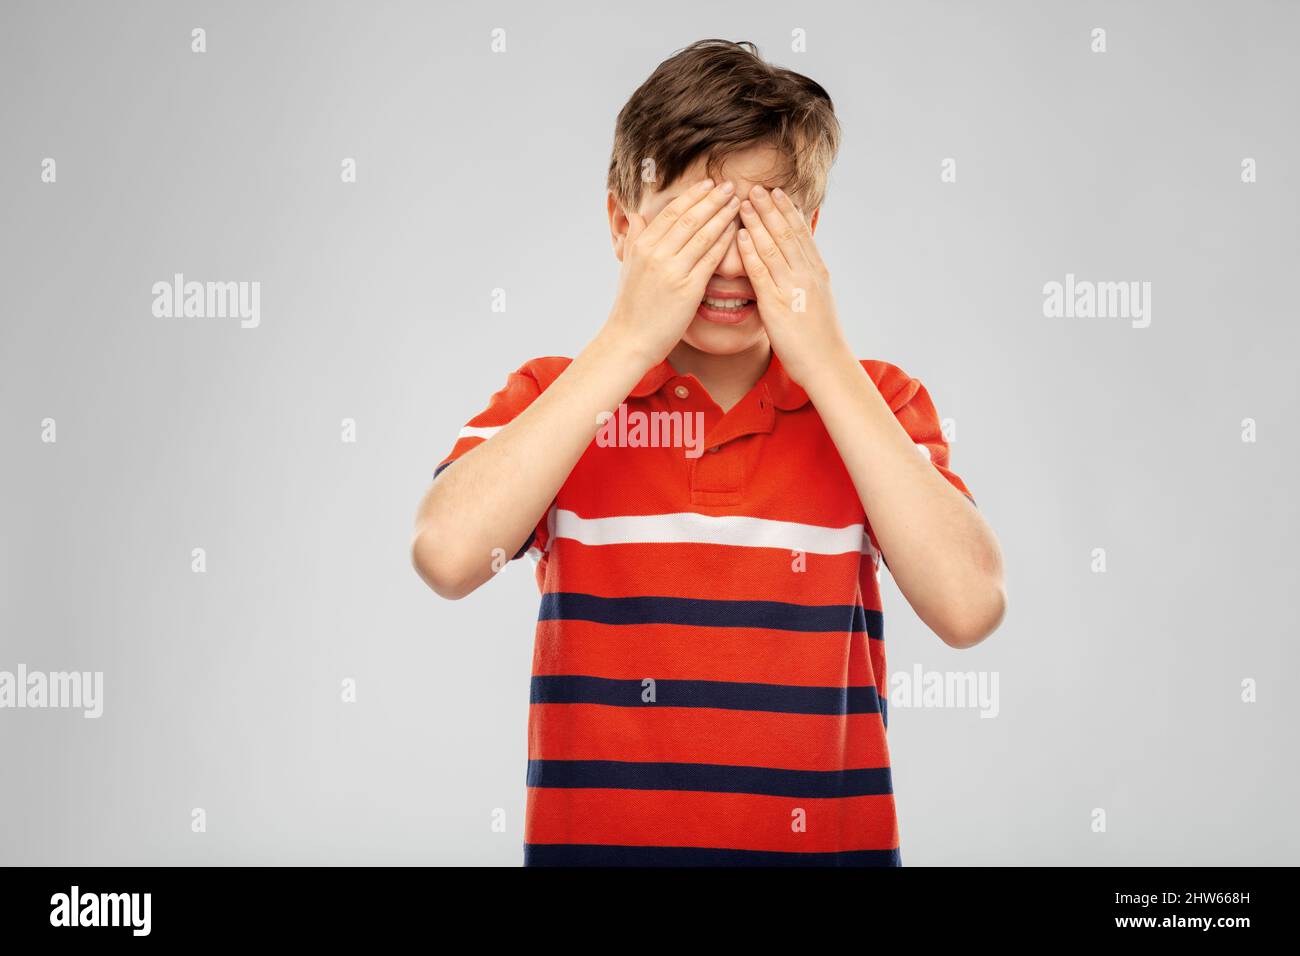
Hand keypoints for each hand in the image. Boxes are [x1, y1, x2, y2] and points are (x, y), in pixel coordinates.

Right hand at [603, 178, 740, 367]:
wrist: (630, 339)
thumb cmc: (631, 305)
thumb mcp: (628, 267)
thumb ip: (634, 239)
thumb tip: (635, 215)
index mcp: (642, 245)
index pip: (672, 212)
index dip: (693, 195)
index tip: (709, 183)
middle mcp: (657, 254)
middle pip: (691, 218)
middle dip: (713, 199)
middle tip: (730, 185)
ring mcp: (673, 271)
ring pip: (704, 234)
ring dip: (723, 215)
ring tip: (738, 202)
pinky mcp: (688, 289)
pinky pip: (711, 259)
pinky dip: (724, 241)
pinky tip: (735, 231)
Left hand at [736, 185, 849, 385]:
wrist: (827, 363)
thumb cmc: (820, 337)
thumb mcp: (818, 300)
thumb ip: (807, 280)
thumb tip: (799, 264)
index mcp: (817, 272)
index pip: (801, 233)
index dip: (788, 210)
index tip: (777, 192)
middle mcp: (807, 274)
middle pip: (787, 233)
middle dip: (771, 208)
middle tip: (756, 186)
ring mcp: (792, 288)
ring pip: (773, 246)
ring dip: (757, 221)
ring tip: (743, 201)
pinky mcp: (777, 304)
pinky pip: (761, 272)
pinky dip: (751, 251)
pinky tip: (741, 235)